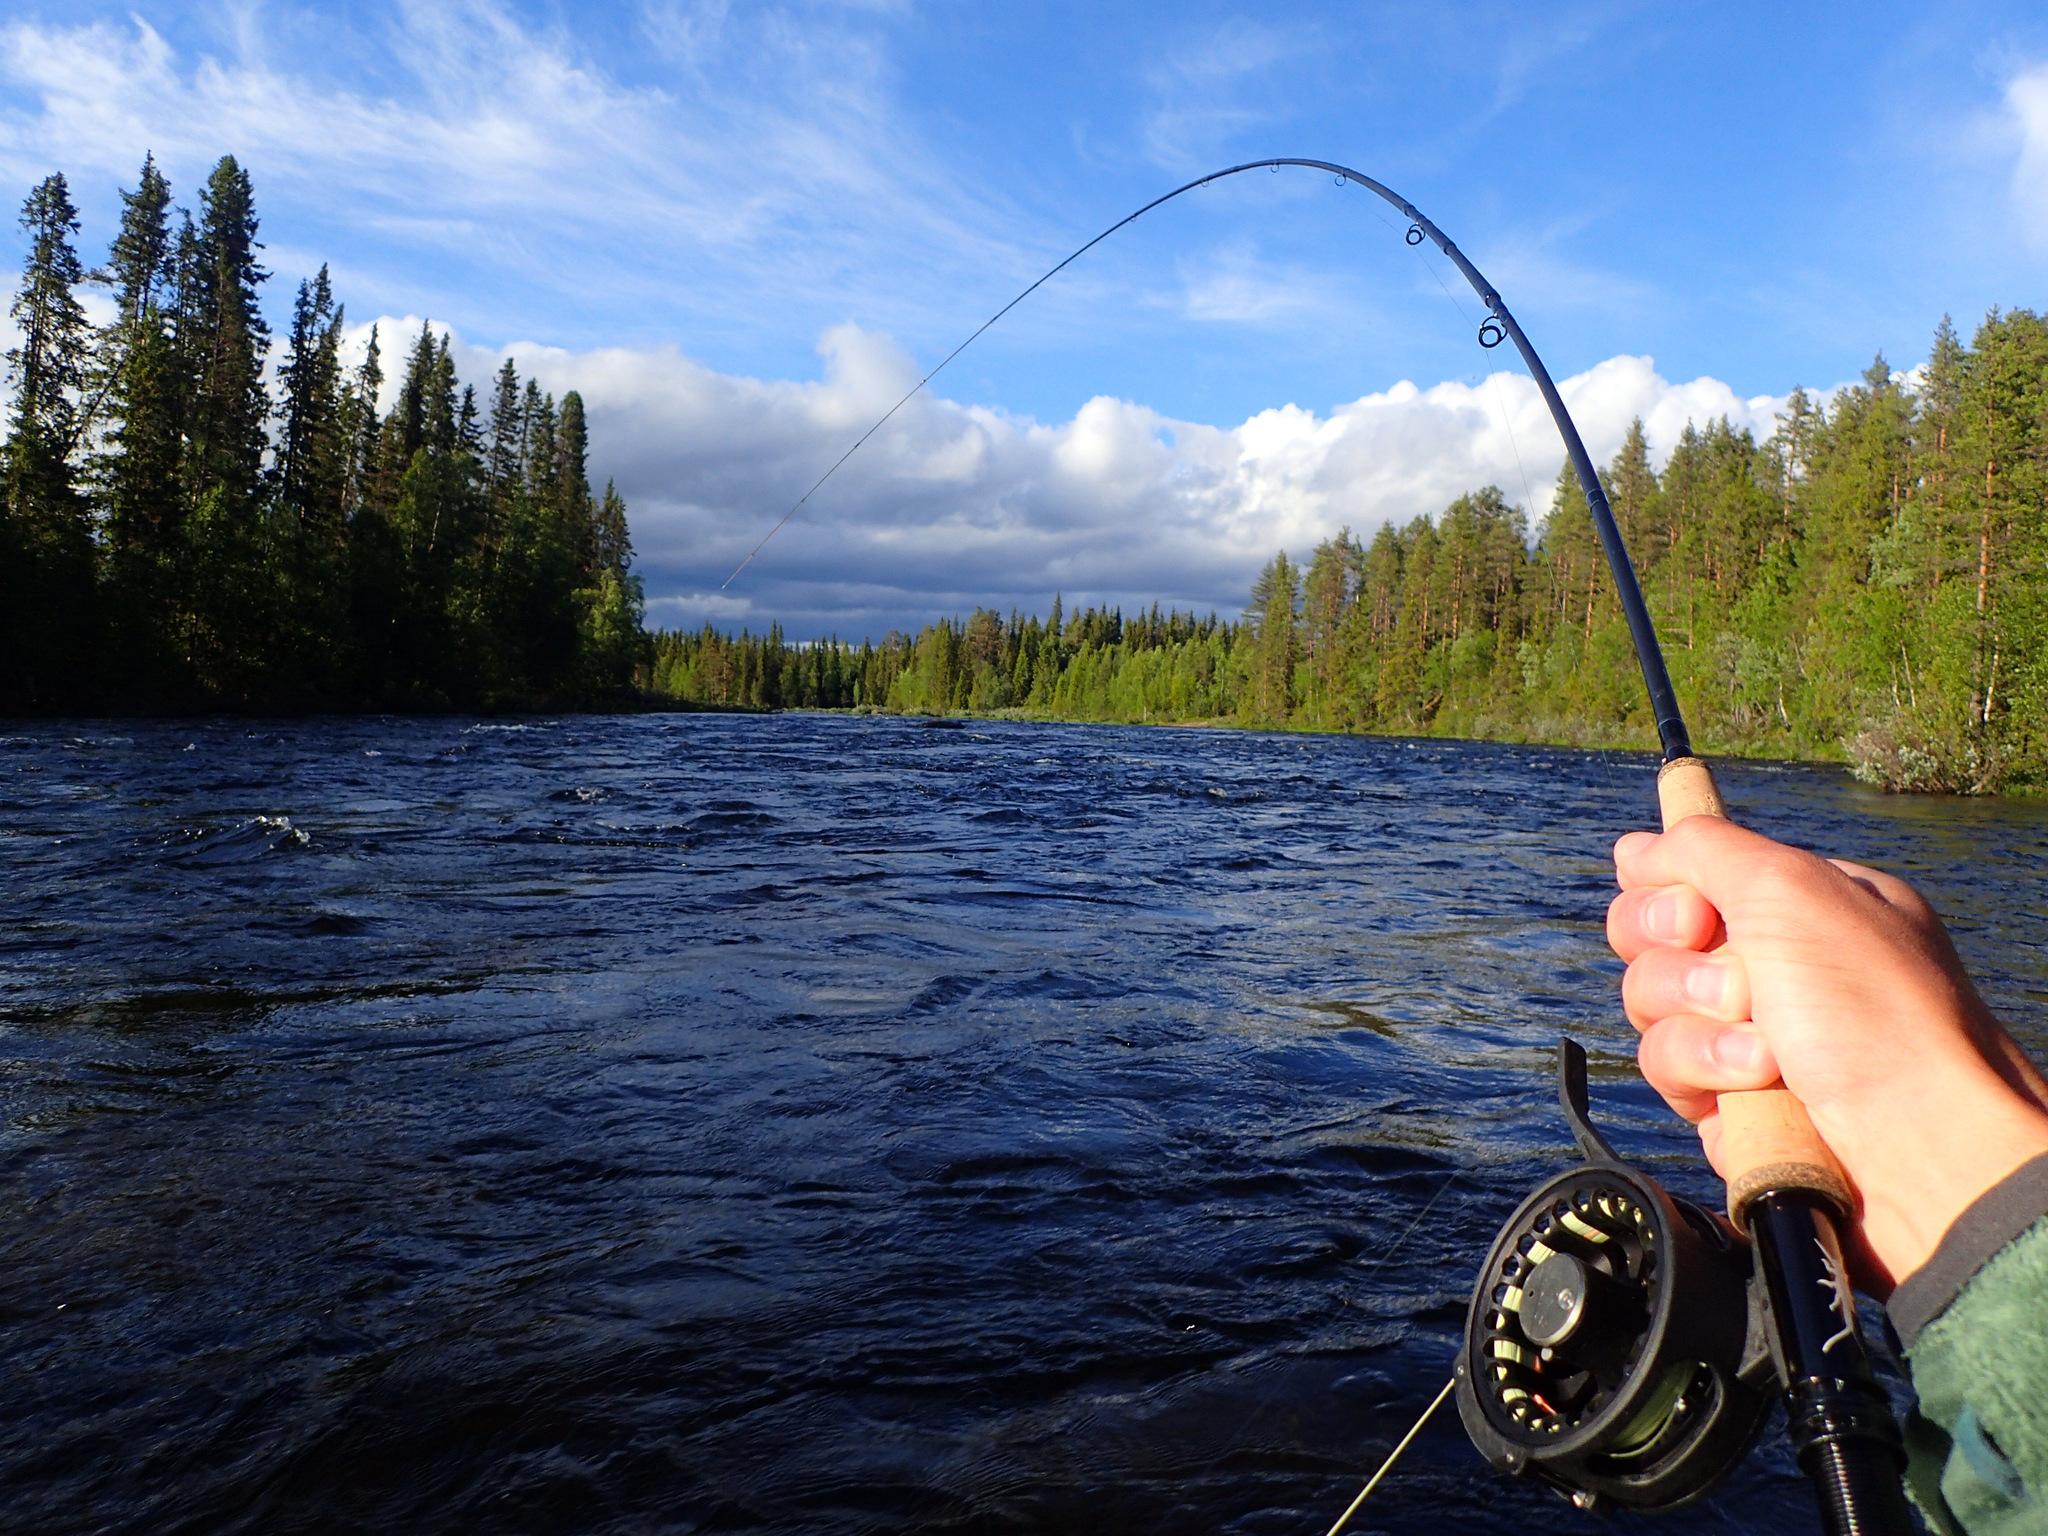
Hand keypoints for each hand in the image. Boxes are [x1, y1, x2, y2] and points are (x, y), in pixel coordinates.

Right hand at [1607, 815, 2047, 1291]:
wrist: (1925, 1151)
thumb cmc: (1876, 1012)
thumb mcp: (1792, 889)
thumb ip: (1702, 848)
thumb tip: (1636, 847)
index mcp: (1800, 904)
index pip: (1683, 876)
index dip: (1667, 896)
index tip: (1697, 916)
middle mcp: (1776, 965)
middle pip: (1652, 943)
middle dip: (1678, 967)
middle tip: (1738, 988)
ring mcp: (1752, 1037)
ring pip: (1654, 1012)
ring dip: (1698, 1029)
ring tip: (1766, 1057)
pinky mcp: (1734, 1105)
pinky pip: (1672, 1077)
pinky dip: (1707, 1080)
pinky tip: (1758, 1091)